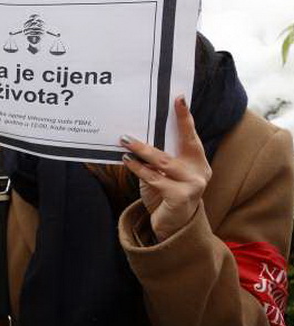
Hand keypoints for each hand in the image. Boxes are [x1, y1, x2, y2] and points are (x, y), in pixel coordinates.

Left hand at [121, 95, 210, 240]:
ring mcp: (194, 185)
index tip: (179, 98)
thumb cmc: (165, 194)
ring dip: (142, 150)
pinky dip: (138, 168)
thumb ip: (159, 158)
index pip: (191, 136)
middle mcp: (200, 171)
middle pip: (182, 144)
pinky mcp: (181, 197)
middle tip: (159, 106)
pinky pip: (155, 178)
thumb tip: (136, 136)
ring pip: (164, 161)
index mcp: (198, 162)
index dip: (185, 118)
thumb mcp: (163, 174)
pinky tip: (126, 160)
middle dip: (165, 129)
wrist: (172, 226)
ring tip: (125, 140)